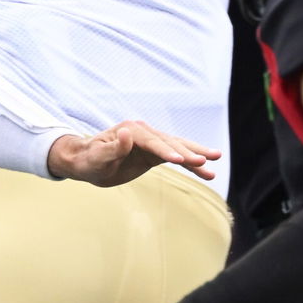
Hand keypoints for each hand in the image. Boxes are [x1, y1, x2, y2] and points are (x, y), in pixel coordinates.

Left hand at [47, 121, 219, 185]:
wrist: (86, 162)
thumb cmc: (88, 160)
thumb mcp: (97, 157)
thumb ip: (113, 148)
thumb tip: (126, 133)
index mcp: (130, 130)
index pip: (153, 141)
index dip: (167, 151)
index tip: (181, 161)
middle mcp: (143, 133)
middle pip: (170, 142)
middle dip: (189, 151)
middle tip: (207, 160)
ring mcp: (151, 142)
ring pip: (178, 148)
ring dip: (196, 155)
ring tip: (216, 160)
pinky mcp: (154, 154)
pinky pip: (177, 158)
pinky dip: (191, 164)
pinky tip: (207, 171)